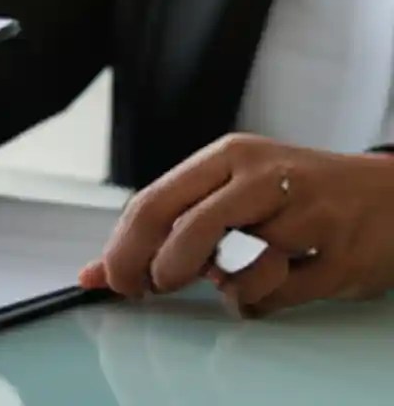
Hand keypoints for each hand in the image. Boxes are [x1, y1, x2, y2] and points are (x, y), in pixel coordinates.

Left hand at [79, 134, 393, 315]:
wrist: (391, 195)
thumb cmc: (297, 193)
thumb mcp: (232, 189)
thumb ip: (168, 223)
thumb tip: (96, 272)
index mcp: (229, 157)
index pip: (154, 201)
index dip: (123, 248)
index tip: (110, 277)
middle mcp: (263, 177)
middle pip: (183, 229)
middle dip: (154, 271)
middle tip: (148, 289)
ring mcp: (306, 216)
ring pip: (233, 271)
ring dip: (220, 289)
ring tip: (224, 281)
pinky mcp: (340, 256)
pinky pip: (277, 298)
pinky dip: (256, 304)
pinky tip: (262, 288)